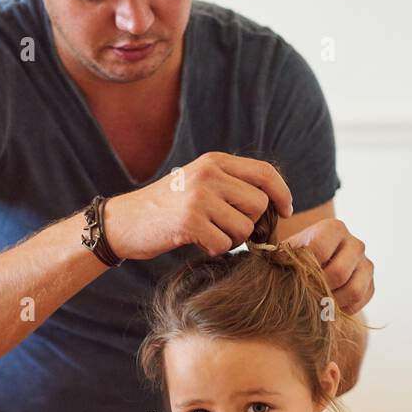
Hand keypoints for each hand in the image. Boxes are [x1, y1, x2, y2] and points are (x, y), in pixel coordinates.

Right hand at [104, 152, 292, 261]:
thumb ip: (231, 184)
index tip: (287, 210)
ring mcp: (199, 197)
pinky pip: (224, 244)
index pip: (265, 172)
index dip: (282, 193)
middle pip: (259, 205)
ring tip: (208, 233)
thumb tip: (273, 203)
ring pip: (244, 228)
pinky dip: (215, 250)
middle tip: (227, 228)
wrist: (125, 221)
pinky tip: (197, 242)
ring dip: (231, 239)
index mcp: (215, 161)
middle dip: (250, 223)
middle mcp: (209, 174)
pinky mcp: (190, 222)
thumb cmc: (167, 207)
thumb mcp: (198, 182)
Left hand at [286, 218, 373, 314]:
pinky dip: (343, 308)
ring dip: (332, 301)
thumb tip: (286, 273)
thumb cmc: (295, 260)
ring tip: (317, 300)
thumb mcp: (286, 252)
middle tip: (305, 293)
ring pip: (354, 290)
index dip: (305, 267)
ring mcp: (366, 264)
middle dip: (319, 287)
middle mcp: (355, 243)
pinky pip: (359, 301)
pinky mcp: (370, 283)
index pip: (320, 249)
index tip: (295, 275)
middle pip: (339, 272)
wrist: (312, 269)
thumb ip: (284, 257)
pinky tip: (329, 304)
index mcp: (334, 228)